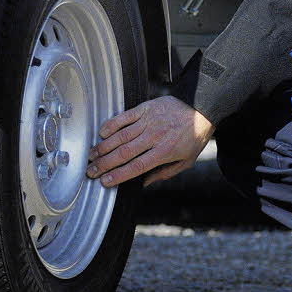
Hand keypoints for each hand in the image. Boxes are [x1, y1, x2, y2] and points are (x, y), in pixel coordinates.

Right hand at [86, 96, 213, 186]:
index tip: (104, 181)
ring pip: (121, 136)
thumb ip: (164, 173)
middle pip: (124, 153)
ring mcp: (149, 121)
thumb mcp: (186, 161)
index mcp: (164, 152)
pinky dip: (112, 125)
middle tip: (90, 170)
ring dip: (103, 147)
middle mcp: (154, 137)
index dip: (118, 175)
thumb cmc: (194, 136)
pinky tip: (102, 133)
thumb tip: (143, 183)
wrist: (201, 108)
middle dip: (104, 163)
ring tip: (91, 155)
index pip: (136, 166)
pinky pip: (125, 117)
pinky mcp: (146, 108)